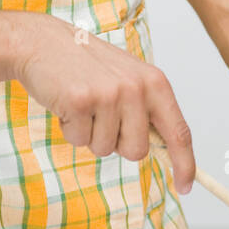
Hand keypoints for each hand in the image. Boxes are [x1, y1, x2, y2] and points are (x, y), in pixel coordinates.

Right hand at [8, 12, 194, 192]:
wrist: (43, 41)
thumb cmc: (86, 64)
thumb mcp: (128, 79)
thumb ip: (147, 110)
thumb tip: (167, 151)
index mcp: (155, 82)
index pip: (178, 132)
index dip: (184, 164)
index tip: (185, 186)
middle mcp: (136, 88)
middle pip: (136, 151)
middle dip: (116, 143)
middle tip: (100, 115)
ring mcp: (108, 94)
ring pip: (105, 149)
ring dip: (90, 134)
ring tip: (83, 104)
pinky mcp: (80, 101)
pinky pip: (79, 141)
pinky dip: (70, 129)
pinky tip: (67, 103)